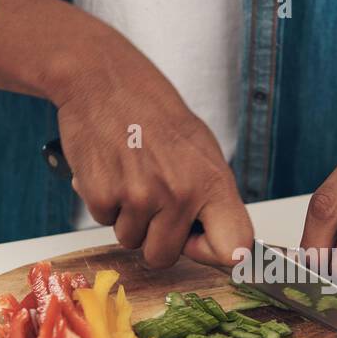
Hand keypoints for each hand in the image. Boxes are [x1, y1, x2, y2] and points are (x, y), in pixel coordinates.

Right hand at [0, 0, 251, 267]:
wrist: (105, 81)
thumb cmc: (154, 112)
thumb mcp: (202, 150)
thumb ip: (212, 198)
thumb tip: (224, 245)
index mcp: (212, 183)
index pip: (234, 248)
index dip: (213, 252)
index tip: (200, 240)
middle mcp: (179, 194)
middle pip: (165, 256)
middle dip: (156, 238)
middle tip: (153, 201)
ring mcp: (139, 197)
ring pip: (131, 241)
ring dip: (128, 218)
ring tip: (132, 177)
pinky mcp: (103, 195)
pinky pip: (104, 222)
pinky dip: (104, 203)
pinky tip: (112, 171)